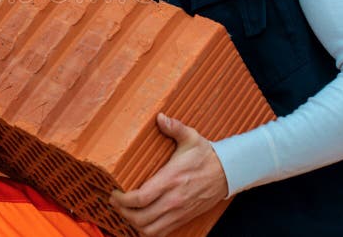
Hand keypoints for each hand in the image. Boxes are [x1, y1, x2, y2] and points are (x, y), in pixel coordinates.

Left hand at [110, 113, 227, 236]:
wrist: (228, 173)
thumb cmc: (207, 155)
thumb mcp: (191, 137)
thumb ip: (174, 127)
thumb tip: (160, 117)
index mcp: (171, 179)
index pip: (140, 198)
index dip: (122, 199)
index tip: (114, 192)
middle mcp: (174, 200)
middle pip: (140, 218)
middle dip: (122, 212)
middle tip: (114, 202)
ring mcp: (179, 211)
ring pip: (150, 229)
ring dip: (133, 223)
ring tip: (125, 211)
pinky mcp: (183, 218)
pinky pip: (162, 232)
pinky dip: (148, 230)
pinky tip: (140, 219)